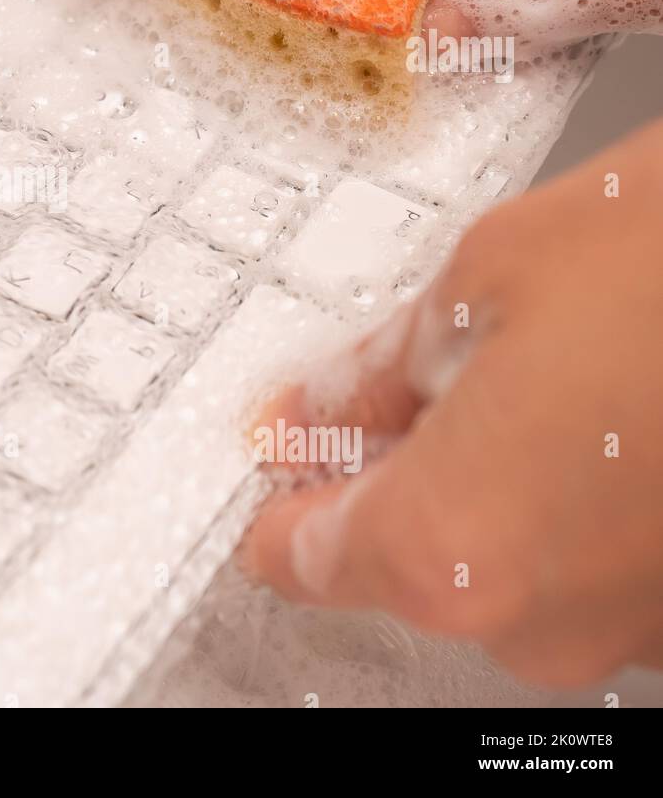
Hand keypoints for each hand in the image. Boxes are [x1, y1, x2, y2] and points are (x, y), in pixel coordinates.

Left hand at [242, 117, 662, 687]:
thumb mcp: (494, 277)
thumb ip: (381, 362)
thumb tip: (318, 401)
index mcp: (449, 546)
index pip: (301, 555)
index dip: (281, 496)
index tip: (281, 449)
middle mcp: (535, 624)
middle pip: (401, 561)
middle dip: (388, 474)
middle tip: (408, 378)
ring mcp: (630, 632)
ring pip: (501, 563)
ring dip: (488, 482)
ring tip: (530, 375)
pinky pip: (590, 563)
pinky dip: (572, 501)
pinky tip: (606, 416)